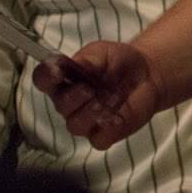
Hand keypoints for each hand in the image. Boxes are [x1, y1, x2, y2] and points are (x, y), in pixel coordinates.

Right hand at [32, 41, 164, 149]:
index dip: (45, 76)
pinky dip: (108, 128)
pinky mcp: (104, 134)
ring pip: (76, 125)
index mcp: (64, 80)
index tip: (57, 71)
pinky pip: (99, 139)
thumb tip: (74, 65)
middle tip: (90, 88)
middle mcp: (69, 103)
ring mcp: (85, 121)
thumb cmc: (119, 61)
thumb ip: (88, 60)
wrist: (148, 73)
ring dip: (92, 111)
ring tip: (112, 97)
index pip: (43, 80)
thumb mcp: (103, 53)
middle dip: (73, 96)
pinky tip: (119, 117)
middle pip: (60, 105)